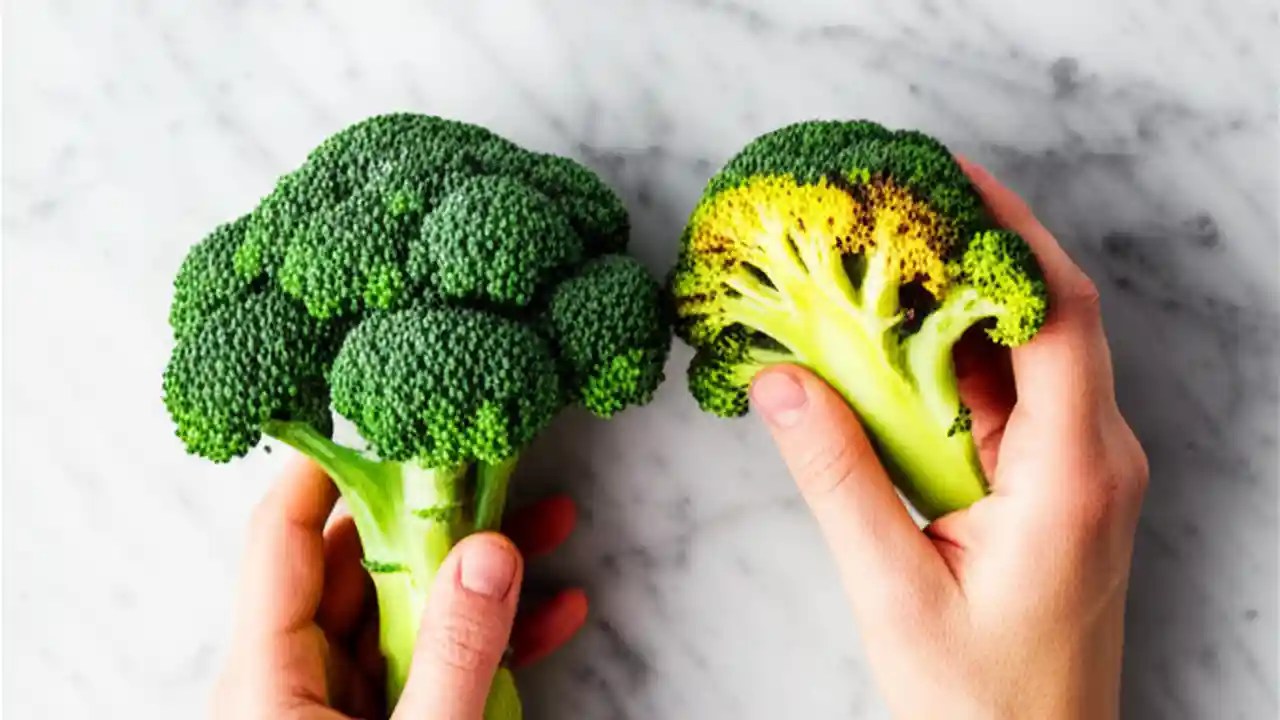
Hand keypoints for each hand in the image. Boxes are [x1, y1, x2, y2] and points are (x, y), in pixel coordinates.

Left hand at [211, 457, 587, 718]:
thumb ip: (453, 654)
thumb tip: (490, 552)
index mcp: (267, 675)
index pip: (282, 536)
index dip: (324, 465)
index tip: (384, 416)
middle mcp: (291, 680)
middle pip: (356, 566)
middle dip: (437, 518)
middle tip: (497, 471)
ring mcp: (336, 705)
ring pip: (403, 612)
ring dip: (478, 578)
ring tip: (550, 529)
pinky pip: (429, 667)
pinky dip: (488, 642)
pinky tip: (553, 615)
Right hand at [750, 159, 1148, 719]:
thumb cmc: (979, 704)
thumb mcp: (893, 589)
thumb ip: (837, 478)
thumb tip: (778, 381)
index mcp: (1074, 478)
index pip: (1060, 319)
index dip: (1012, 235)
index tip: (951, 179)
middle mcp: (1097, 462)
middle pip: (1051, 322)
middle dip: (981, 253)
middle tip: (902, 205)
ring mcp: (1084, 476)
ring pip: (1029, 361)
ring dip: (963, 310)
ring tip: (887, 263)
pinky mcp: (1059, 491)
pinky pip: (1015, 405)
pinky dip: (960, 366)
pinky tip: (899, 351)